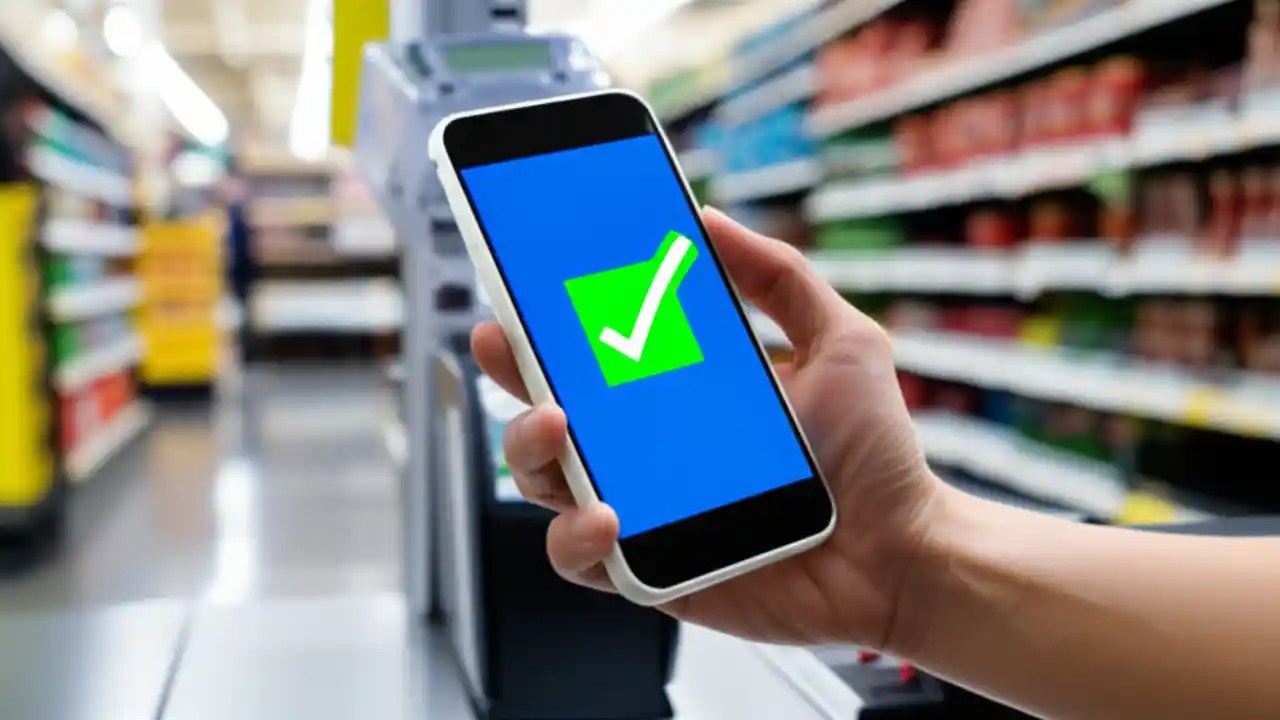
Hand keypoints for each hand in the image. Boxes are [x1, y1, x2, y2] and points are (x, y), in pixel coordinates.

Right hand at [472, 207, 942, 646]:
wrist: (902, 551)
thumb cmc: (872, 454)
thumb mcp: (839, 340)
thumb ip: (778, 276)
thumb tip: (707, 218)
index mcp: (678, 395)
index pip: (593, 354)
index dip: (545, 321)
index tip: (518, 284)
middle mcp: (647, 452)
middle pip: (548, 410)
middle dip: (511, 373)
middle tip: (505, 342)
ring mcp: (643, 512)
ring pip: (546, 483)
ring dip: (529, 449)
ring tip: (554, 425)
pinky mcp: (649, 573)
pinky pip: (582, 560)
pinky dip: (575, 537)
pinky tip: (605, 514)